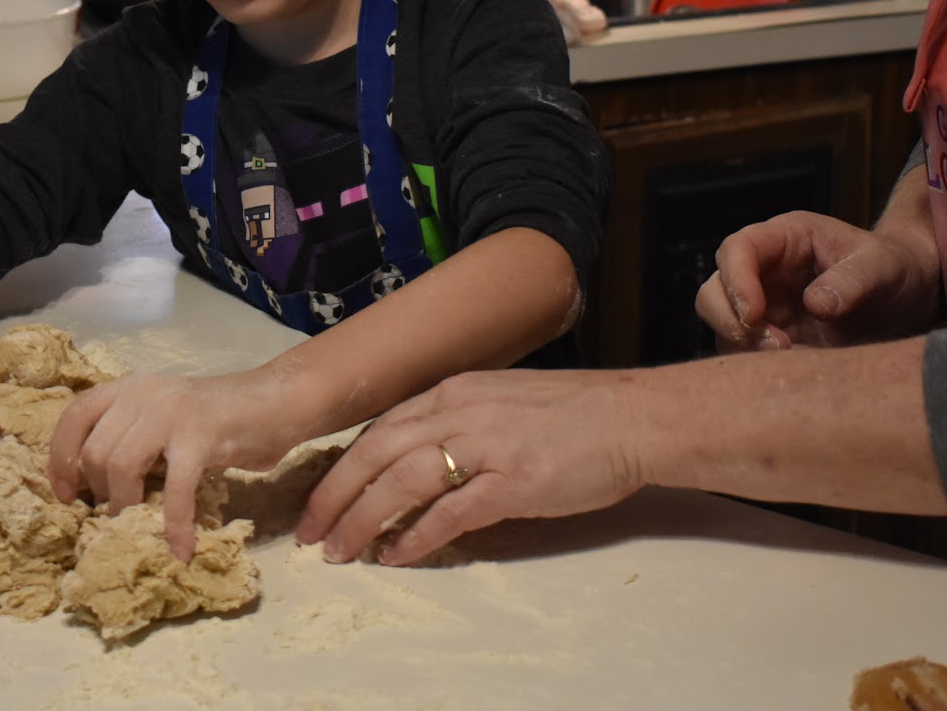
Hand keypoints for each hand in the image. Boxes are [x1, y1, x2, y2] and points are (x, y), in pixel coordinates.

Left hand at [47, 372, 296, 560]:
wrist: (278, 401)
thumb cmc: (222, 419)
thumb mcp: (165, 418)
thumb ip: (133, 438)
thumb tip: (96, 488)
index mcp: (129, 387)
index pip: (74, 416)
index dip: (60, 459)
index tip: (65, 496)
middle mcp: (143, 393)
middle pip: (95, 451)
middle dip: (99, 491)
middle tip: (118, 512)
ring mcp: (171, 411)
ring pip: (121, 466)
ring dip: (126, 506)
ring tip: (140, 525)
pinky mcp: (200, 435)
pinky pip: (175, 488)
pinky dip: (175, 525)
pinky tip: (182, 550)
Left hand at [296, 370, 642, 565]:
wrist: (634, 417)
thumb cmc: (575, 413)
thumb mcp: (501, 401)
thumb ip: (459, 425)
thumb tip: (420, 461)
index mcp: (454, 392)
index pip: (381, 428)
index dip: (343, 464)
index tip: (321, 495)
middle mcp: (460, 412)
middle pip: (376, 453)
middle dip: (335, 494)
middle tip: (312, 531)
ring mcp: (486, 445)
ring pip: (402, 481)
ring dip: (364, 518)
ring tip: (342, 550)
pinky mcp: (513, 481)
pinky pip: (450, 512)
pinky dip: (417, 535)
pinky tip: (396, 556)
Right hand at [694, 210, 940, 352]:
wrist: (910, 297)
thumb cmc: (896, 268)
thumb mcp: (884, 267)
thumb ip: (853, 281)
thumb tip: (816, 304)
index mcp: (784, 238)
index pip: (737, 249)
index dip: (736, 280)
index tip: (756, 314)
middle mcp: (763, 269)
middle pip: (714, 289)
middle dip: (730, 319)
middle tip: (774, 344)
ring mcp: (763, 304)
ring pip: (721, 323)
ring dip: (742, 344)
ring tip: (789, 356)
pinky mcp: (770, 335)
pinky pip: (743, 350)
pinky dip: (756, 362)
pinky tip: (794, 365)